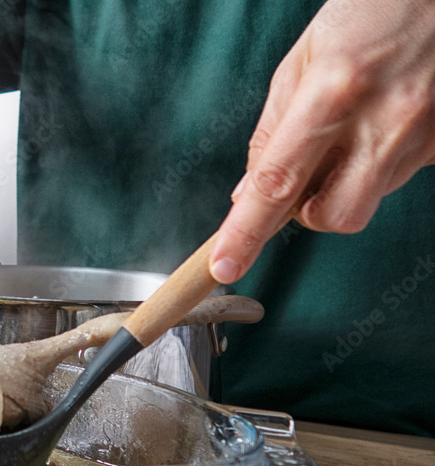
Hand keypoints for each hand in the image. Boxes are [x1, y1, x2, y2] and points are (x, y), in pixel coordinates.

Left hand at [210, 0, 434, 283]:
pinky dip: (383, 160)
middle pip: (335, 216)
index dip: (246, 233)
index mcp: (333, 92)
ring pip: (370, 197)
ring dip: (350, 179)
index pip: (277, 184)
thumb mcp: (303, 61)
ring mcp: (426, 133)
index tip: (225, 266)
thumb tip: (247, 194)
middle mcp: (384, 118)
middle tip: (308, 177)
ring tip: (358, 123)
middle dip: (312, 212)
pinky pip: (404, 174)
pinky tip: (389, 117)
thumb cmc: (374, 10)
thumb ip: (272, 132)